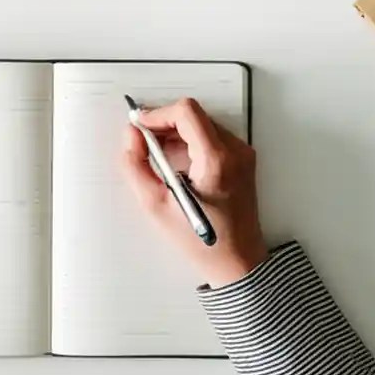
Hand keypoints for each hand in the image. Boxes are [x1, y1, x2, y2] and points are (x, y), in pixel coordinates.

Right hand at [121, 98, 268, 287]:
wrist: (237, 263)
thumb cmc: (202, 242)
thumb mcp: (156, 205)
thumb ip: (136, 165)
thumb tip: (132, 136)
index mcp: (216, 161)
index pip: (186, 112)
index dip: (157, 114)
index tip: (140, 126)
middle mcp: (235, 152)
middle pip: (193, 115)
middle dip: (164, 123)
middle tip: (143, 142)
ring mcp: (242, 155)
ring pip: (202, 124)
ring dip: (176, 133)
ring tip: (158, 157)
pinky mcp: (242, 161)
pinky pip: (211, 137)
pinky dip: (190, 142)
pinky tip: (176, 164)